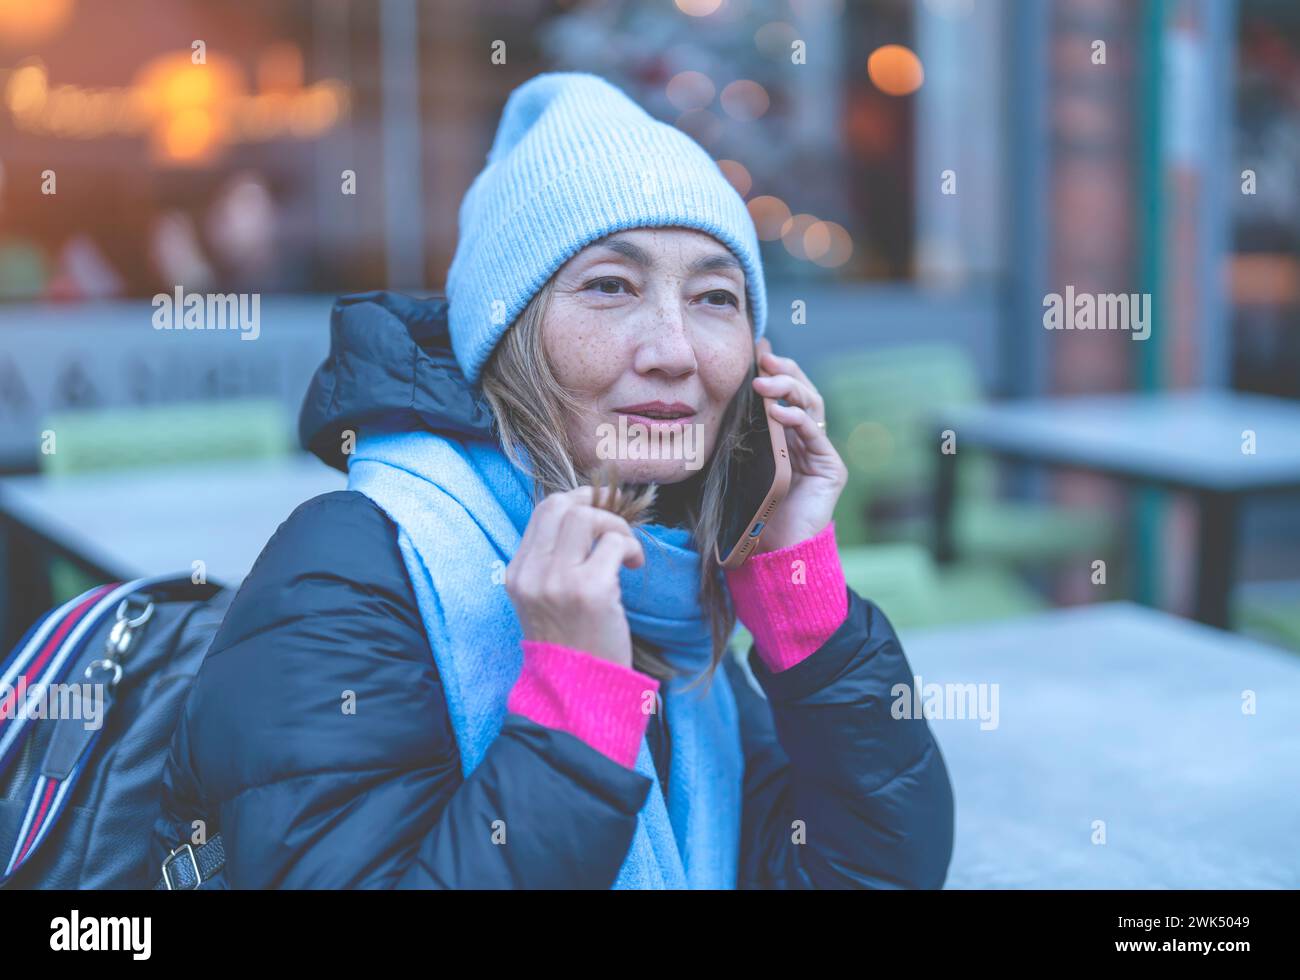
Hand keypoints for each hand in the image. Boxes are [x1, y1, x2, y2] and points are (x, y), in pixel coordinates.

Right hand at [504, 485, 644, 668]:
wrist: (576, 692)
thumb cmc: (570, 645)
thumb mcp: (544, 600)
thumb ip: (552, 563)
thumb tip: (585, 516)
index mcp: (518, 574)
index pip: (542, 512)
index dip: (576, 501)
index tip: (599, 510)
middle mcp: (533, 574)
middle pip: (561, 506)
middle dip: (597, 506)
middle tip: (616, 526)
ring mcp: (559, 582)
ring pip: (586, 518)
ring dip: (616, 526)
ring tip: (626, 551)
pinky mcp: (591, 592)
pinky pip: (615, 544)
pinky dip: (631, 547)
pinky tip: (634, 566)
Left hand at [750, 340, 847, 552]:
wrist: (774, 555)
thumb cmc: (750, 515)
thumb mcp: (734, 468)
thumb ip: (734, 439)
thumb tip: (710, 405)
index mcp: (783, 436)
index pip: (782, 393)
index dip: (772, 370)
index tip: (754, 351)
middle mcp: (805, 440)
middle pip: (801, 392)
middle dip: (783, 371)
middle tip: (762, 359)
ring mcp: (820, 452)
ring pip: (811, 405)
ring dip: (789, 388)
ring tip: (764, 381)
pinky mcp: (830, 468)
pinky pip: (815, 433)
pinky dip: (797, 417)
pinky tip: (778, 410)